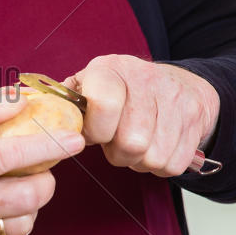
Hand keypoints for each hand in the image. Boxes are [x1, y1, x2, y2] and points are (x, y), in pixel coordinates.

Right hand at [0, 86, 83, 234]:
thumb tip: (19, 102)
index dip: (49, 147)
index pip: (12, 156)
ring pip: (22, 221)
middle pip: (26, 197)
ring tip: (19, 183)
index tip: (74, 139)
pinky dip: (16, 218)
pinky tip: (2, 202)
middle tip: (42, 165)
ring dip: (32, 201)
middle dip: (46, 178)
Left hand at [67, 55, 219, 177]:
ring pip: (153, 157)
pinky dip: (162, 165)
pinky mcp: (195, 118)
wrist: (181, 83)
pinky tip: (157, 147)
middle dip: (119, 153)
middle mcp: (146, 79)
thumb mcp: (92, 85)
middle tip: (117, 143)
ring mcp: (175, 98)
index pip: (104, 105)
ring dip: (141, 161)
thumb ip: (67, 103)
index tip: (94, 133)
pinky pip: (174, 164)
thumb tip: (41, 120)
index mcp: (111, 69)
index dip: (95, 131)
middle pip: (131, 142)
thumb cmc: (125, 91)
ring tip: (138, 144)